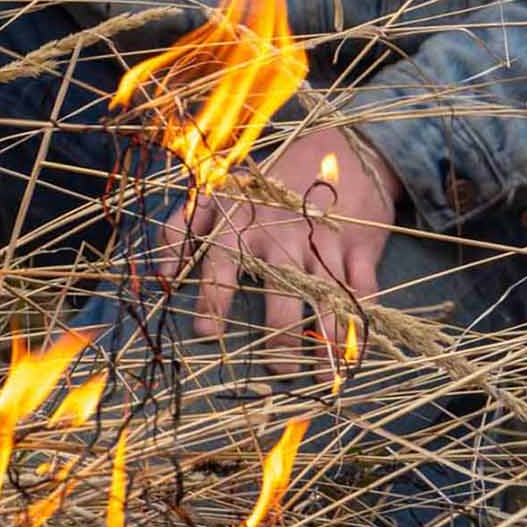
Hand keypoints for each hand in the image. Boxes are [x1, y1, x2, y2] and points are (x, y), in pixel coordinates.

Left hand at [159, 128, 401, 373]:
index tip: (207, 335)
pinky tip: (356, 351)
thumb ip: (183, 229)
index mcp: (244, 222)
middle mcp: (285, 235)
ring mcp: (326, 241)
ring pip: (329, 296)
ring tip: (323, 376)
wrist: (340, 150)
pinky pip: (363, 289)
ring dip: (327, 338)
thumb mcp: (217, 193)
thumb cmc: (266, 184)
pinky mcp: (360, 247)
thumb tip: (163, 275)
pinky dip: (361, 320)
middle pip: (285, 289)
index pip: (223, 263)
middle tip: (278, 369)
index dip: (212, 298)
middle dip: (283, 333)